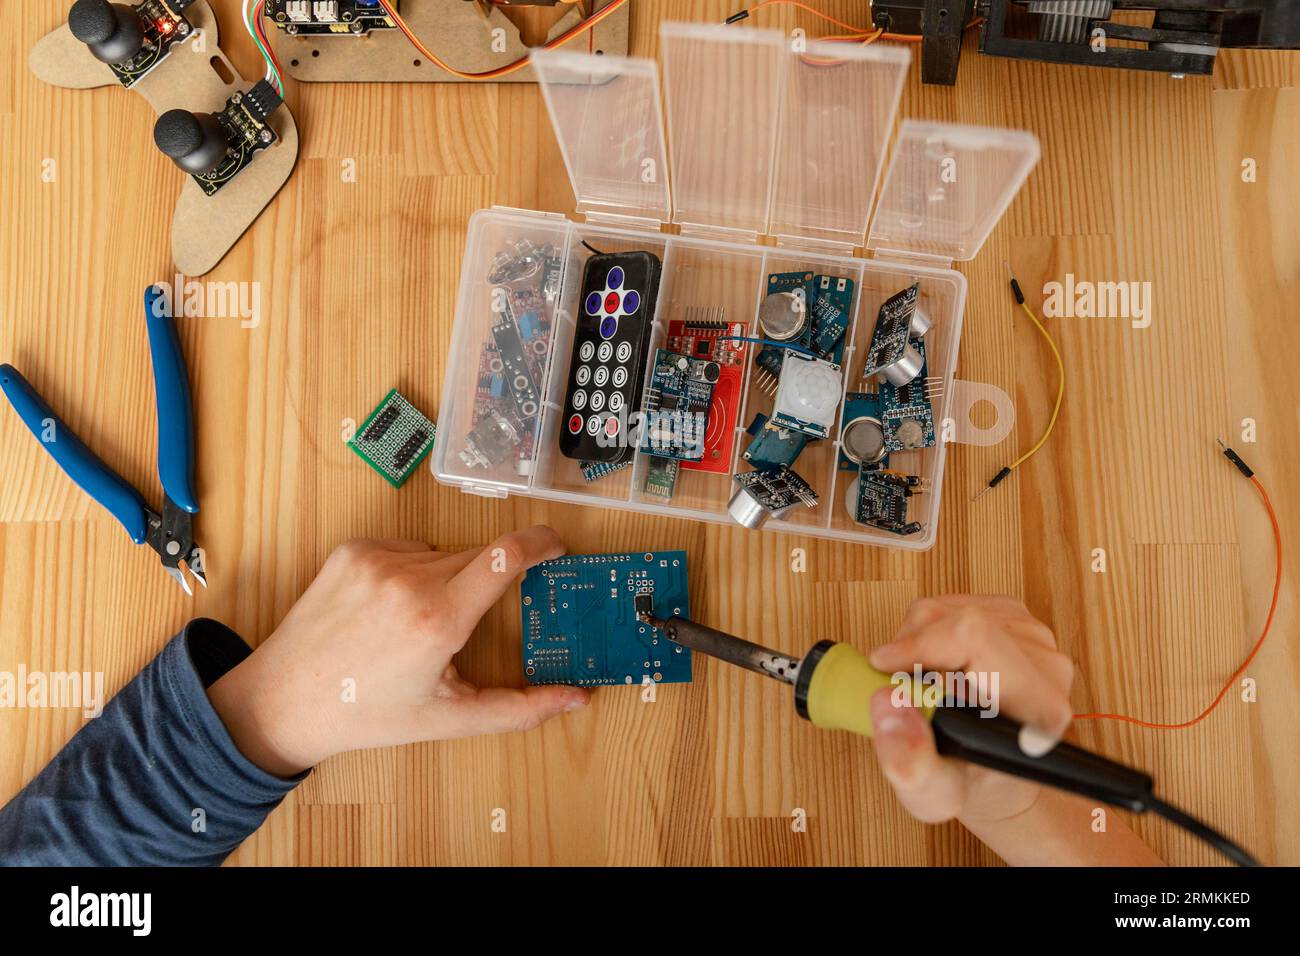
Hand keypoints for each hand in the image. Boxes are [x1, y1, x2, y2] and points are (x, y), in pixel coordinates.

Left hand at [207, 527, 589, 776]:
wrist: (284, 700)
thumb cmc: (368, 714)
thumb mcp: (450, 718)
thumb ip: (521, 709)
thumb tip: (577, 700)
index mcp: (439, 619)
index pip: (506, 556)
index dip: (540, 542)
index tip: (556, 545)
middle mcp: (409, 579)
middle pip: (477, 557)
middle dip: (484, 583)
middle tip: (462, 625)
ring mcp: (377, 559)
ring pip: (442, 554)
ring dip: (445, 580)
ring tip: (412, 627)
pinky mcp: (352, 550)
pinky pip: (407, 548)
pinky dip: (411, 571)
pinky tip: (388, 609)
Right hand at [867, 595, 1073, 826]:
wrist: (989, 775)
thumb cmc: (968, 783)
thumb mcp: (932, 795)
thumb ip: (909, 761)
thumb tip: (889, 702)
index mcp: (1039, 708)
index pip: (976, 639)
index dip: (920, 649)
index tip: (889, 677)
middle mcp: (1048, 667)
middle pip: (958, 621)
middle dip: (912, 649)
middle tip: (903, 690)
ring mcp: (1035, 636)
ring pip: (949, 608)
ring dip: (915, 641)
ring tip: (919, 684)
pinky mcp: (1015, 617)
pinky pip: (950, 603)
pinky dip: (925, 631)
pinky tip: (933, 666)